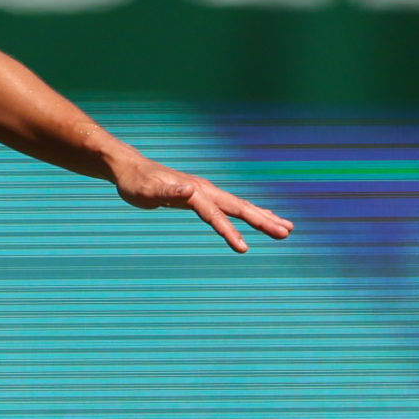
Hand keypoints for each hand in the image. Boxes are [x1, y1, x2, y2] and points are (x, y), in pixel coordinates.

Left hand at [111, 157, 292, 251]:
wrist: (130, 169)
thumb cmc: (136, 183)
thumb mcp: (147, 191)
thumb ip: (167, 191)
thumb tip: (190, 189)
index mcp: (195, 192)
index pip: (216, 215)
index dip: (230, 232)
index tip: (244, 249)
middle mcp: (205, 190)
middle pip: (239, 208)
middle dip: (263, 221)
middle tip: (287, 233)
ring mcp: (206, 192)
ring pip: (241, 206)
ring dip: (264, 217)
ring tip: (287, 228)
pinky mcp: (203, 196)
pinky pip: (232, 207)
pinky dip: (249, 212)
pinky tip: (260, 217)